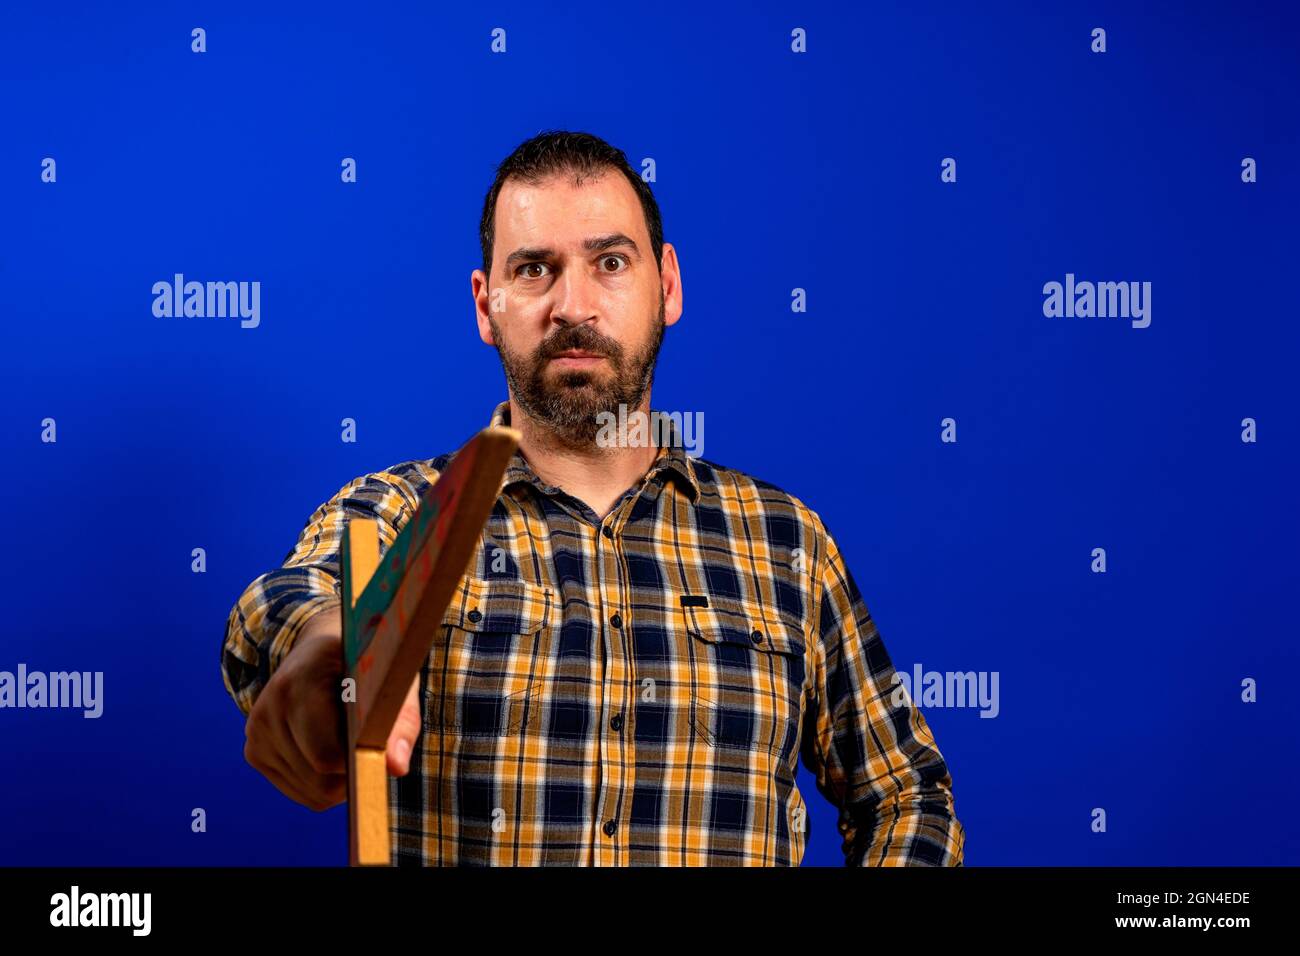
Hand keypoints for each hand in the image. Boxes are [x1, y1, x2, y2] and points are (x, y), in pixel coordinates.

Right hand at [242, 606, 422, 809]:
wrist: (323, 650)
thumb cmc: (366, 666)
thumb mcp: (392, 683)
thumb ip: (399, 724)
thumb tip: (397, 768)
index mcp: (302, 680)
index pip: (326, 755)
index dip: (358, 762)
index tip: (378, 749)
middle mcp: (270, 706)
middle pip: (318, 779)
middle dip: (352, 776)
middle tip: (368, 747)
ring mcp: (257, 731)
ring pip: (309, 792)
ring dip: (338, 780)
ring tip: (348, 742)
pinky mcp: (254, 751)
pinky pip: (298, 791)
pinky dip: (321, 783)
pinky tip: (329, 750)